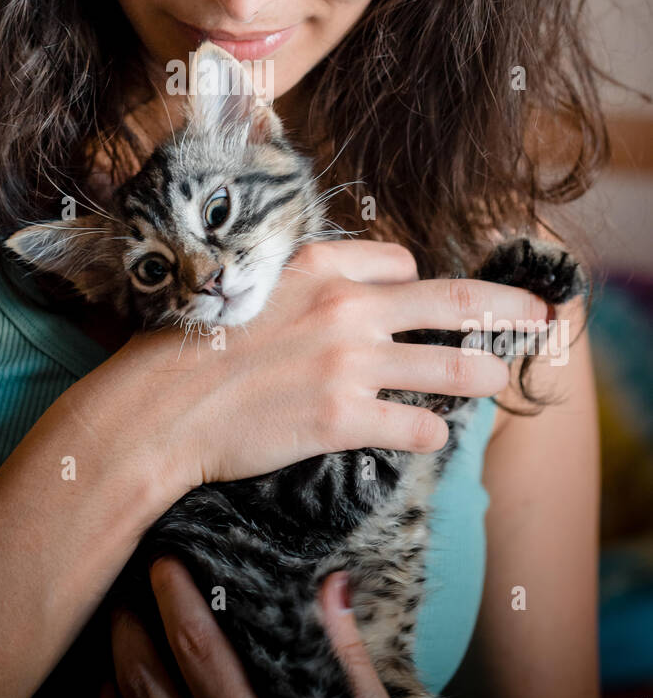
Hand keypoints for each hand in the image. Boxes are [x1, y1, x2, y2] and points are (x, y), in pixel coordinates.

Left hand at [94, 557, 407, 697]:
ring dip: (118, 673)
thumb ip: (348, 662)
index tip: (166, 564)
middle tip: (130, 593)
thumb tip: (332, 587)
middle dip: (133, 630)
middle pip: (150, 685)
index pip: (202, 653)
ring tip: (122, 637)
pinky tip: (114, 697)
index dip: (177, 601)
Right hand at [114, 237, 547, 492]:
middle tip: (541, 315)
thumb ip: (301, 279)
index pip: (400, 262)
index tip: (422, 299)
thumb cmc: (189, 343)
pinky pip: (415, 426)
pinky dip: (430, 432)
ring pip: (449, 366)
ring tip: (498, 379)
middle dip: (508, 308)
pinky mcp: (344, 419)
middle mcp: (345, 306)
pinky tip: (429, 436)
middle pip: (453, 301)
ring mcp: (349, 364)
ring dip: (483, 373)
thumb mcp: (246, 281)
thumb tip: (345, 288)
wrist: (158, 408)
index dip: (416, 282)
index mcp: (318, 262)